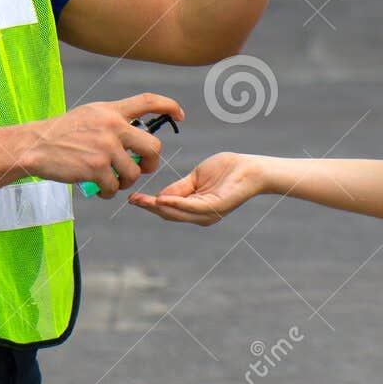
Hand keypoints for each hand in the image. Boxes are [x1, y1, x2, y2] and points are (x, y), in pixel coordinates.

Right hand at [13, 94, 183, 199]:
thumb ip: (113, 120)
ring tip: (113, 182)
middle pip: (153, 146)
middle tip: (142, 168)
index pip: (148, 101)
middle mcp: (112, 127)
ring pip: (134, 172)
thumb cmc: (61, 132)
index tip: (180, 114)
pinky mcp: (96, 169)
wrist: (34, 146)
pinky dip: (109, 192)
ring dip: (126, 181)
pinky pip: (115, 187)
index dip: (169, 105)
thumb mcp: (90, 115)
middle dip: (151, 162)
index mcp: (111, 111)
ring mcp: (105, 148)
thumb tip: (136, 137)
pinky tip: (100, 190)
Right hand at [127, 151, 268, 224]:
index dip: (149, 204)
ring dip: (157, 207)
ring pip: (177, 213)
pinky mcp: (216, 207)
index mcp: (195, 208)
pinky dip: (176, 203)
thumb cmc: (227, 170)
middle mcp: (200, 215)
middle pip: (169, 214)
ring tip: (140, 200)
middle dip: (149, 207)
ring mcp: (208, 213)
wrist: (252, 168)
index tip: (132, 197)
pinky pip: (192, 207)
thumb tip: (159, 196)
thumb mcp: (197, 177)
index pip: (168, 208)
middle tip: (131, 199)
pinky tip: (161, 199)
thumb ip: (179, 188)